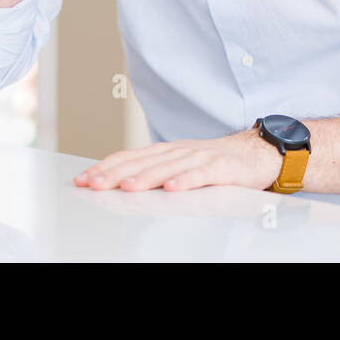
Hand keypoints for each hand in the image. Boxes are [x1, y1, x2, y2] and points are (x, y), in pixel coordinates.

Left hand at [72, 129, 282, 192]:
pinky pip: (201, 174)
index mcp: (165, 151)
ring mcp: (199, 157)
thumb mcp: (180, 165)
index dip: (105, 168)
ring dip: (145, 178)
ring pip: (167, 168)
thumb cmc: (215, 161)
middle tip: (93, 185)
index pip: (129, 157)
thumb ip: (155, 172)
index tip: (83, 180)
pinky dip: (186, 180)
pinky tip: (173, 189)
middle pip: (141, 162)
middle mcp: (178, 151)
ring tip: (126, 188)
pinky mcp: (221, 167)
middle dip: (114, 174)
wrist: (256, 152)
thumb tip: (120, 185)